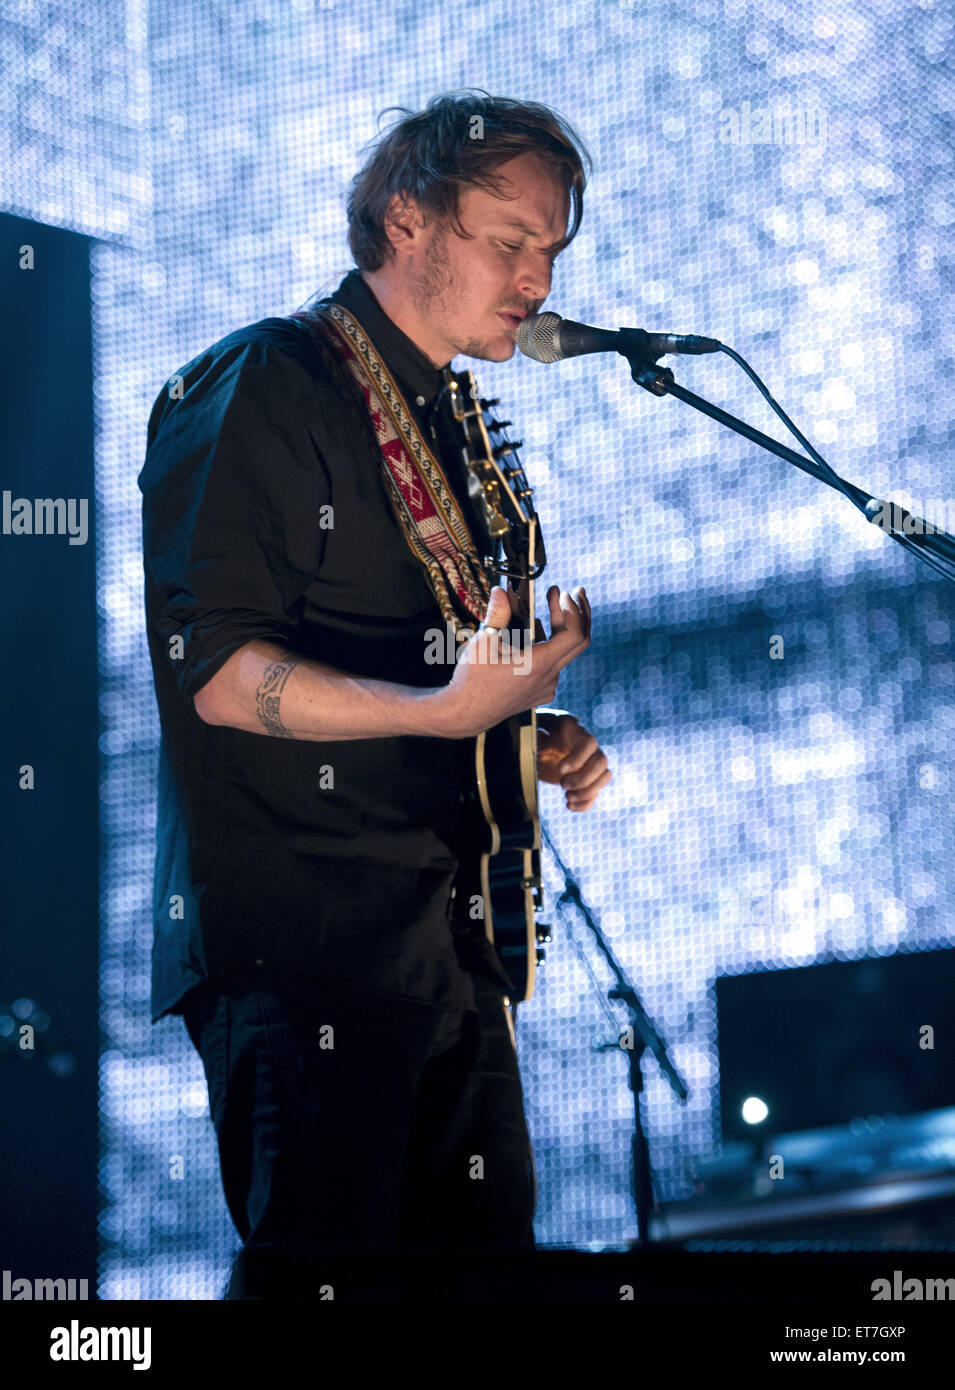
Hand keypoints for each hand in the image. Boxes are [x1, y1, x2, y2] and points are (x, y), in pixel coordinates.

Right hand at [432, 583, 590, 738]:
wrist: (465, 714)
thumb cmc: (472, 682)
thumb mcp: (482, 643)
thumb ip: (497, 615)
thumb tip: (501, 592)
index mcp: (538, 665)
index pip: (574, 634)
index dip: (573, 610)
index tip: (562, 594)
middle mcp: (548, 678)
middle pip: (577, 642)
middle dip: (576, 613)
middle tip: (570, 592)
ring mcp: (546, 687)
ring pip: (565, 653)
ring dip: (560, 628)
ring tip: (550, 606)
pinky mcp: (540, 692)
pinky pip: (554, 665)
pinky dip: (551, 645)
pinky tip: (536, 633)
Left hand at [537, 713, 611, 810]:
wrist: (537, 751)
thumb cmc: (535, 740)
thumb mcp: (534, 737)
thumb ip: (537, 738)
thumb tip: (540, 736)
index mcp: (574, 731)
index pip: (589, 743)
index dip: (578, 759)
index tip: (560, 769)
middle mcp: (588, 746)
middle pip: (602, 762)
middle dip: (584, 778)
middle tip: (563, 785)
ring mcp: (591, 763)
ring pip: (605, 776)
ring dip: (587, 792)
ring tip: (567, 796)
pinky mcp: (589, 780)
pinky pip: (596, 792)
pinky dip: (585, 803)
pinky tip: (569, 805)